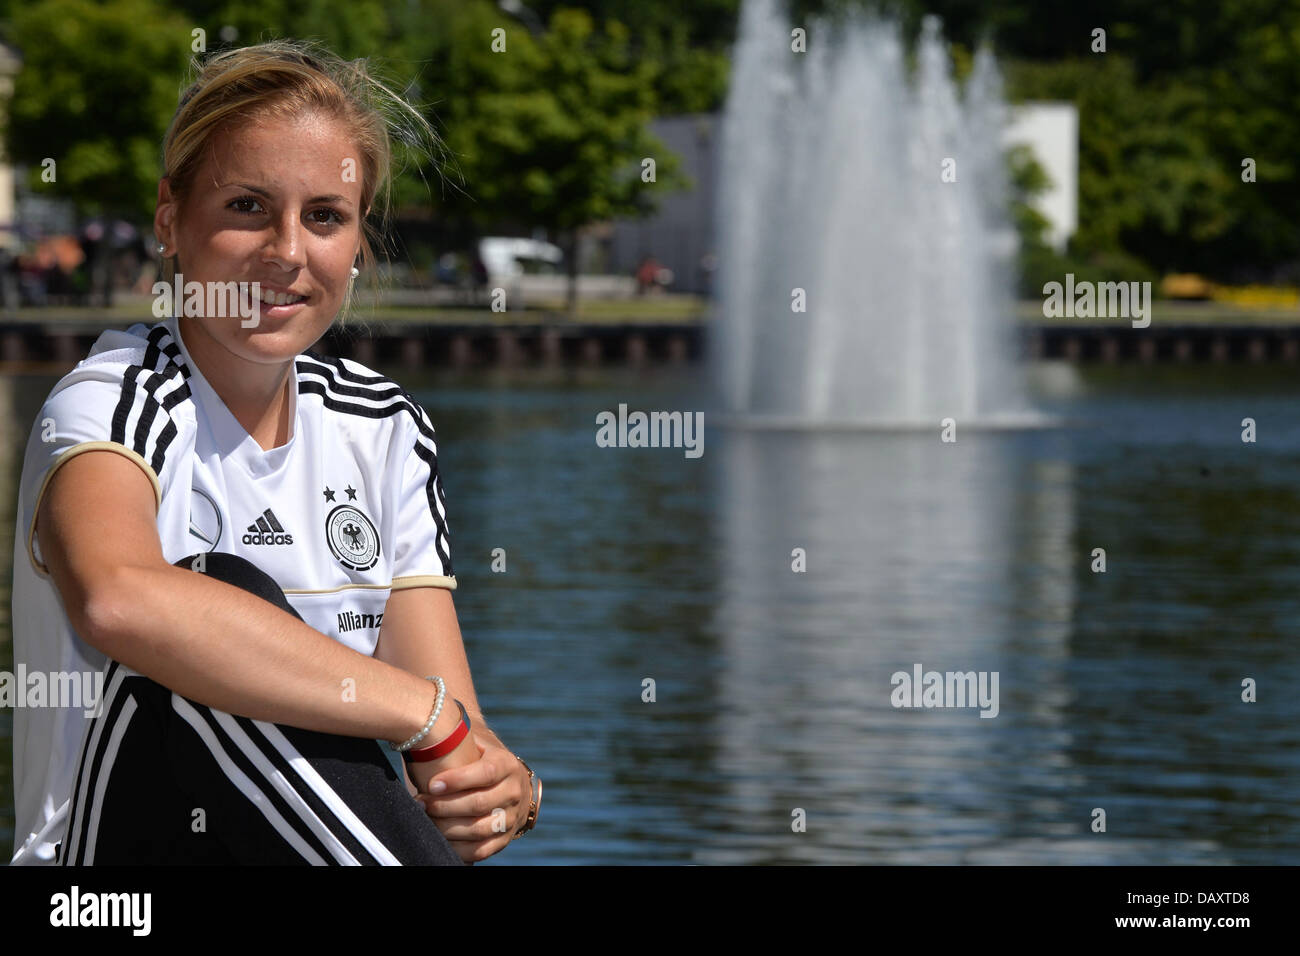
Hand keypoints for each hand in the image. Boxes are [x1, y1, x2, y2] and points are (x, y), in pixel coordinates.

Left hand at [415, 732, 531, 862]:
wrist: (510, 782)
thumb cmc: (480, 758)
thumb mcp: (476, 743)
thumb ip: (459, 740)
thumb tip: (427, 732)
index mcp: (507, 764)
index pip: (486, 773)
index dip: (459, 780)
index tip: (432, 784)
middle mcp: (514, 791)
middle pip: (480, 804)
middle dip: (445, 806)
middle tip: (420, 803)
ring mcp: (512, 817)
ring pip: (479, 829)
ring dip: (447, 827)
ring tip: (425, 820)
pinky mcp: (504, 839)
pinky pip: (481, 850)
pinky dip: (457, 848)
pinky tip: (438, 838)